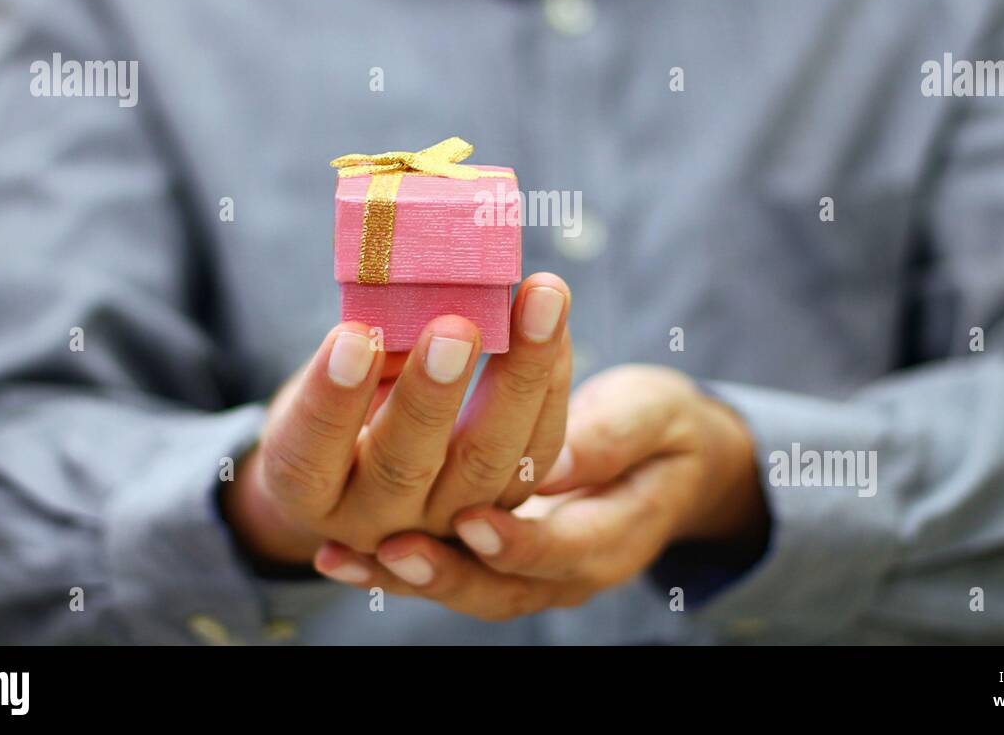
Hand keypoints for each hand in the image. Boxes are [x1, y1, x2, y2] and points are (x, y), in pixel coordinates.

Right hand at [221, 273, 572, 565]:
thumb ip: (360, 354)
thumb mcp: (323, 381)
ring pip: (489, 463)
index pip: (312, 454)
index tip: (353, 335)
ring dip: (519, 378)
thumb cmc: (336, 402)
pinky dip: (550, 384)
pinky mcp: (503, 506)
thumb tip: (414, 296)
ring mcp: (444, 524)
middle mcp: (373, 522)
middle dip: (434, 394)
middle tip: (455, 326)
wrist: (367, 470)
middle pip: (406, 466)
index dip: (333, 399)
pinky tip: (558, 326)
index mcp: (308, 492)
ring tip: (539, 299)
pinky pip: (537, 451)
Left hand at [312, 365, 767, 618]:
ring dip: (404, 576)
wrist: (665, 459)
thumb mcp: (654, 415)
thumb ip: (612, 437)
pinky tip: (338, 555)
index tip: (472, 521)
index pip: (565, 550)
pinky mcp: (492, 554)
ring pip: (463, 588)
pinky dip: (389, 567)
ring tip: (346, 560)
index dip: (518, 542)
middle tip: (391, 549)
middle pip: (500, 588)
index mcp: (615, 534)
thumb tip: (560, 461)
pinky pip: (444, 568)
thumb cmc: (661, 426)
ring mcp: (525, 568)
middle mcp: (565, 568)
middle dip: (443, 570)